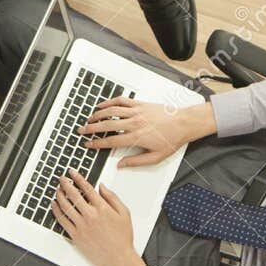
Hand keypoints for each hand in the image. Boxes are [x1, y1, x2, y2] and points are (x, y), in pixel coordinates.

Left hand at [52, 172, 145, 265]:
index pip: (86, 188)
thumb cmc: (123, 238)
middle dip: (65, 184)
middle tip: (61, 179)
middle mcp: (90, 215)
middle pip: (73, 195)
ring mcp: (81, 226)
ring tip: (57, 190)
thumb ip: (112, 198)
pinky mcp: (75, 236)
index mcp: (102, 208)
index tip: (72, 172)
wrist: (118, 258)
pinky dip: (56, 211)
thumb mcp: (124, 213)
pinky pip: (62, 221)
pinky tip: (54, 206)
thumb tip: (102, 187)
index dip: (77, 177)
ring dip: (59, 196)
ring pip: (65, 206)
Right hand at [81, 98, 215, 167]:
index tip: (88, 145)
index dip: (97, 143)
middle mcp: (134, 123)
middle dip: (92, 128)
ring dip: (98, 114)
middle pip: (107, 125)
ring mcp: (137, 111)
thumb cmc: (172, 139)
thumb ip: (136, 161)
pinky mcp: (140, 104)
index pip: (111, 141)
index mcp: (136, 137)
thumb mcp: (155, 157)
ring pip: (112, 111)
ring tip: (89, 118)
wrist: (184, 123)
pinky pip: (122, 101)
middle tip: (82, 131)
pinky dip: (110, 102)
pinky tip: (103, 105)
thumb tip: (120, 164)